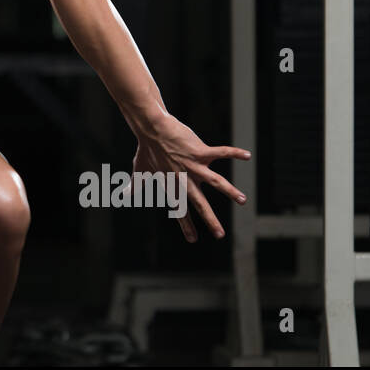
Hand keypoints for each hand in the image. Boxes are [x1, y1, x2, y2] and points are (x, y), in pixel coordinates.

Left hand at [130, 112, 249, 242]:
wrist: (151, 129)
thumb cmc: (146, 150)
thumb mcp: (139, 171)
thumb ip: (134, 185)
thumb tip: (123, 195)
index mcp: (172, 185)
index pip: (180, 209)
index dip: (186, 224)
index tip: (192, 239)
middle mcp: (184, 179)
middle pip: (199, 203)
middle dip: (210, 220)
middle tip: (220, 235)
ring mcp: (193, 165)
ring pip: (216, 181)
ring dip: (229, 191)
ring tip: (242, 200)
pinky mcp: (200, 151)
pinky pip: (221, 152)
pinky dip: (234, 153)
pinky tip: (247, 156)